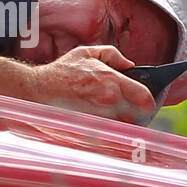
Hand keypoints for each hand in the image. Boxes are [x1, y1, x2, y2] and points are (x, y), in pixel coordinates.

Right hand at [32, 45, 155, 122]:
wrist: (38, 90)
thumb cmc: (60, 72)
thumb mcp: (85, 52)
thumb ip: (112, 54)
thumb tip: (130, 64)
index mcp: (110, 79)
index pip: (145, 98)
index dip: (148, 101)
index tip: (145, 102)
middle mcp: (108, 99)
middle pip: (138, 115)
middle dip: (134, 111)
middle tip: (125, 107)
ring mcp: (101, 117)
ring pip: (125, 125)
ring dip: (121, 121)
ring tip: (108, 114)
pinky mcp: (92, 129)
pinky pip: (111, 133)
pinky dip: (109, 129)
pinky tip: (99, 121)